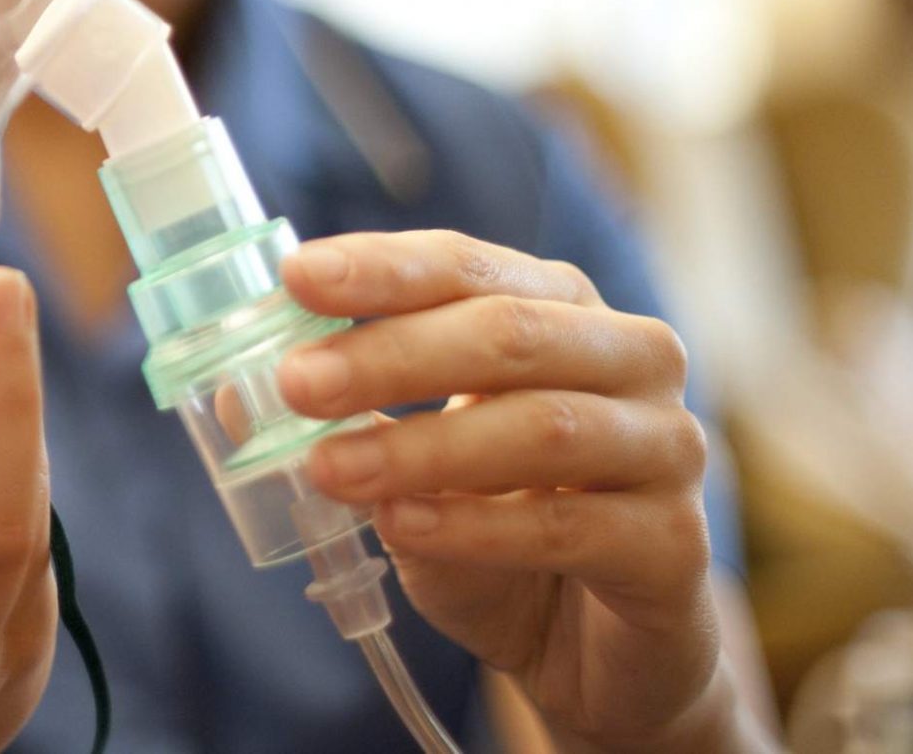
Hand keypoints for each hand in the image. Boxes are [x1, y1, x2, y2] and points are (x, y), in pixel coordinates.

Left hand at [276, 231, 754, 751]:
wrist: (592, 649)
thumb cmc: (498, 528)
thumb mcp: (405, 466)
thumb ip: (345, 420)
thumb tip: (236, 391)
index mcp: (560, 307)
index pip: (467, 264)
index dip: (381, 267)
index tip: (296, 275)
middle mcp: (629, 358)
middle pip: (508, 333)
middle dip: (391, 354)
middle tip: (296, 383)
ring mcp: (666, 448)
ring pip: (542, 427)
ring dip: (420, 448)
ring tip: (328, 469)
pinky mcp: (676, 545)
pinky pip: (570, 526)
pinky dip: (475, 525)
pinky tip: (401, 527)